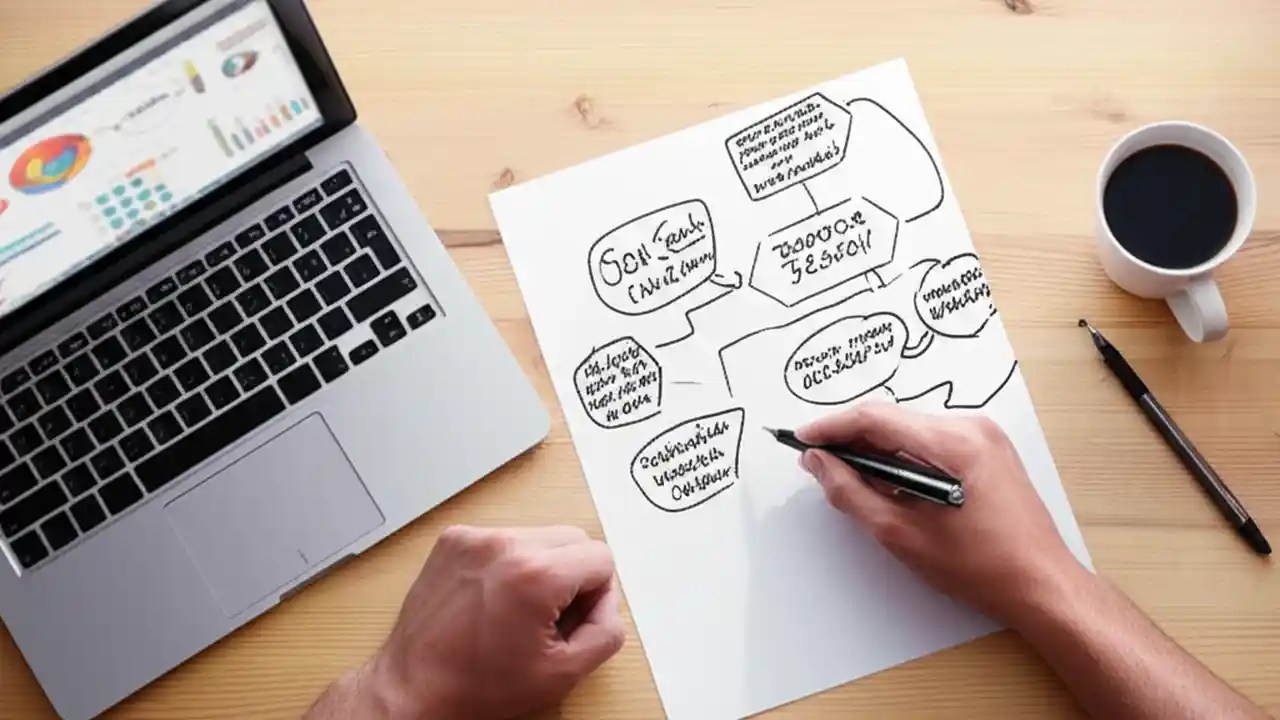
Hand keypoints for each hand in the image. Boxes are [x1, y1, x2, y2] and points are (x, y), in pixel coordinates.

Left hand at [340, 526, 624, 719]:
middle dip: (572, 577)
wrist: (413, 689)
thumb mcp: (562, 674)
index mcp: (535, 574)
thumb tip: (606, 603)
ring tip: (517, 611)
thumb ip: (605, 633)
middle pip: (573, 539)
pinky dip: (508, 564)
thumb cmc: (476, 687)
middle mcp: (504, 544)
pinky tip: (494, 599)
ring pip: (539, 536)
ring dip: (541, 568)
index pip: (600, 558)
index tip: (574, 622)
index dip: (598, 595)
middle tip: (550, 619)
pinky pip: (504, 539)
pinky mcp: (453, 541)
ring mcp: (474, 538)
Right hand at [796, 404, 1086, 624]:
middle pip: (893, 419)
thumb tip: (820, 465)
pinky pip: (931, 442)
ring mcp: (984, 436)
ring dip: (875, 449)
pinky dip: (902, 456)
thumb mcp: (902, 534)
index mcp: (954, 442)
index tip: (801, 439)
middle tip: (816, 462)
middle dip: (850, 438)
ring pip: (910, 430)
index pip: (876, 418)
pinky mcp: (988, 451)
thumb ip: (853, 494)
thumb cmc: (982, 567)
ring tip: (846, 476)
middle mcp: (972, 427)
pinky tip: (885, 481)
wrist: (1042, 585)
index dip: (831, 427)